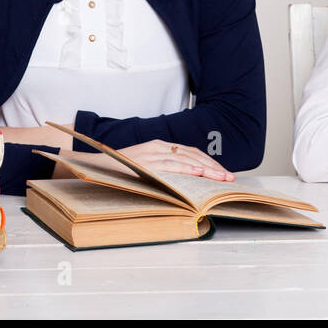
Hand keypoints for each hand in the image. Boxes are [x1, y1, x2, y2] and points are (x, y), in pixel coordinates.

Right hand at [114, 139, 234, 181]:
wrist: (97, 166)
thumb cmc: (122, 169)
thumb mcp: (147, 165)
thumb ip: (164, 169)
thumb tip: (186, 182)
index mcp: (161, 146)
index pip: (192, 153)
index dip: (209, 162)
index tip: (224, 173)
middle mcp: (159, 147)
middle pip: (193, 155)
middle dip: (213, 167)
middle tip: (229, 179)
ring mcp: (152, 154)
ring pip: (185, 160)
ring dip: (206, 170)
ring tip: (220, 178)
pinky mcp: (145, 162)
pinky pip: (170, 165)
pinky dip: (186, 169)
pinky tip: (199, 173)